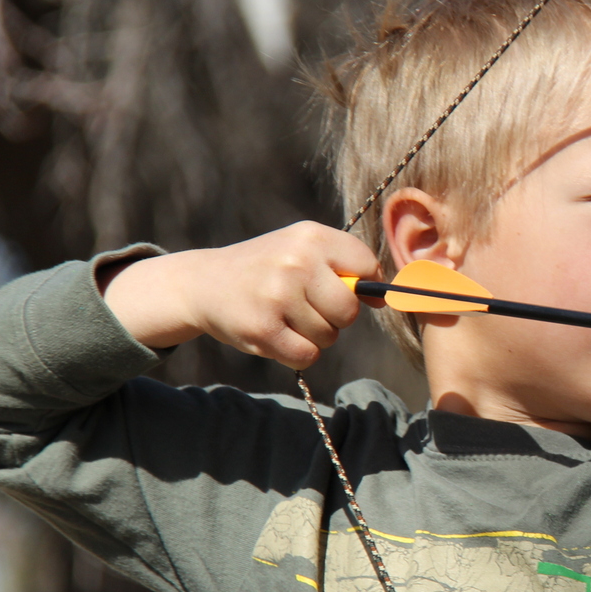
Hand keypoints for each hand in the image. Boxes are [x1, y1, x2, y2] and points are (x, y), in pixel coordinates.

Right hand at [101, 222, 380, 368]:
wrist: (204, 283)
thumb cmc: (267, 268)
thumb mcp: (302, 248)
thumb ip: (345, 264)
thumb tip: (386, 296)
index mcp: (311, 236)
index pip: (366, 266)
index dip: (362, 286)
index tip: (341, 288)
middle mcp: (296, 261)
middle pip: (350, 310)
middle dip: (336, 318)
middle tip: (308, 308)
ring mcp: (278, 295)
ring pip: (329, 336)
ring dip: (313, 334)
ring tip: (285, 316)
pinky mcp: (262, 329)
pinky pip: (307, 355)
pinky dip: (297, 352)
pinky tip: (277, 333)